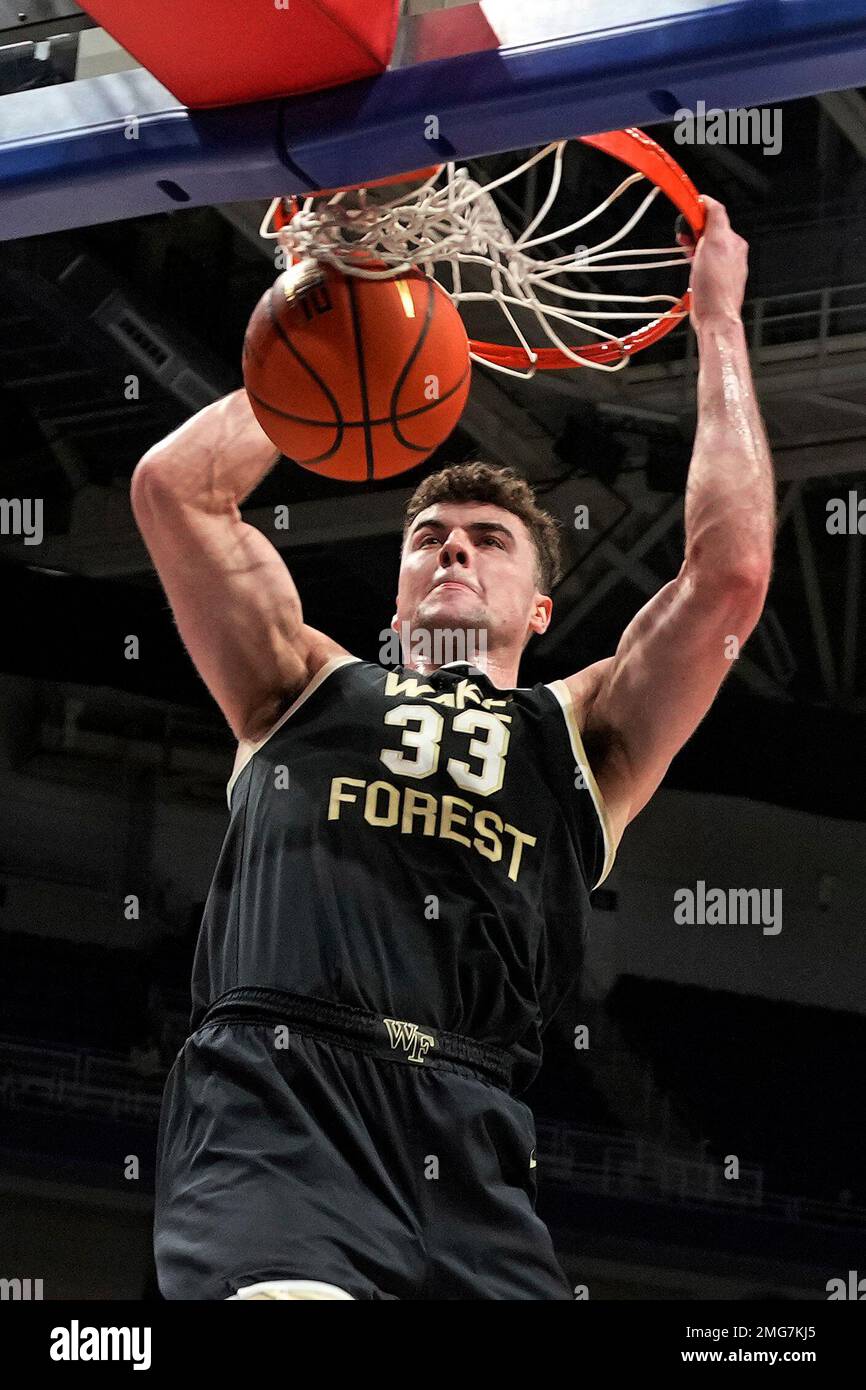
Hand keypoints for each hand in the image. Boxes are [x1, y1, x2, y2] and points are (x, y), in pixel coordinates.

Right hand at [677, 196, 748, 329]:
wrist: (715, 317)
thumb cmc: (714, 287)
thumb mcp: (713, 243)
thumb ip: (714, 217)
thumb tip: (708, 201)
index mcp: (733, 240)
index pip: (717, 213)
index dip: (700, 209)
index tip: (687, 209)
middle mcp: (732, 251)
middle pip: (710, 230)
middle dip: (694, 231)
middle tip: (683, 238)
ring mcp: (725, 266)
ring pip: (706, 246)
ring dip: (694, 247)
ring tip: (687, 256)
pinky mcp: (717, 279)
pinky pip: (705, 262)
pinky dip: (696, 261)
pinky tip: (692, 269)